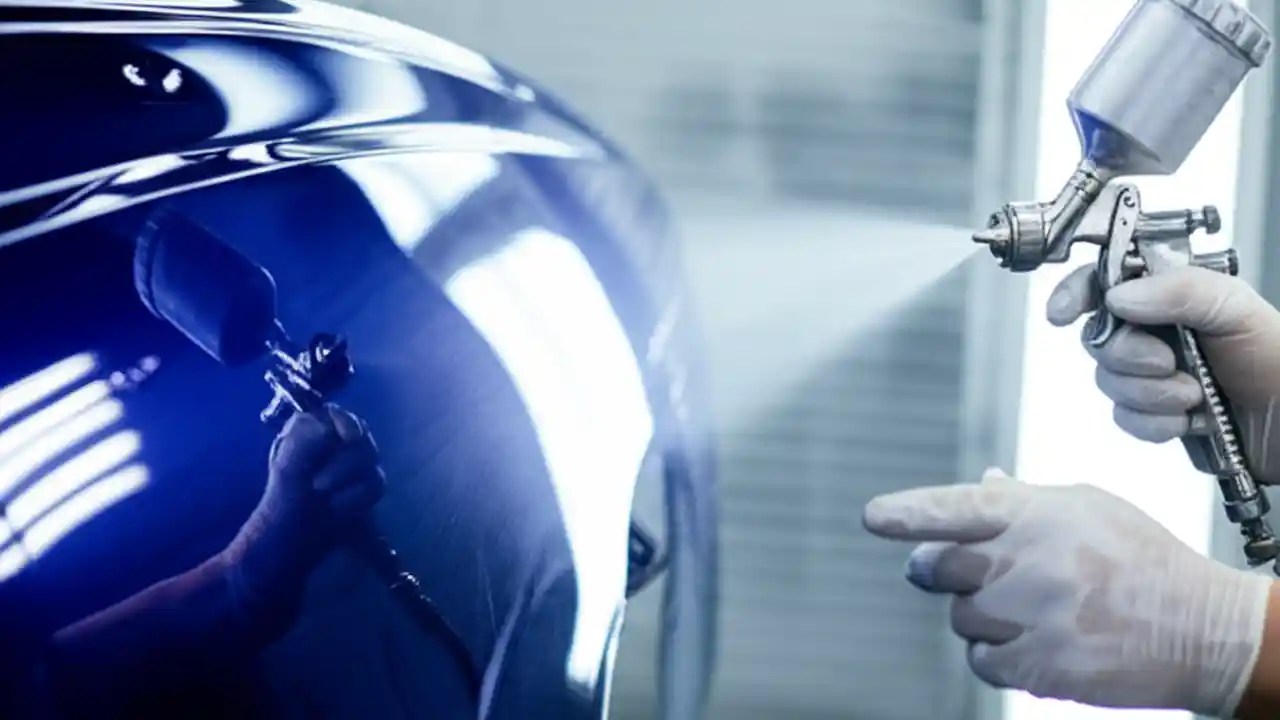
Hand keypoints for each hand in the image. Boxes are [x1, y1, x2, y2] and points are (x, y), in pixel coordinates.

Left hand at [223, 405, 385, 614]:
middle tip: (321, 490)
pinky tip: (343, 524)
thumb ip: (307, 444)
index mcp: (299, 445)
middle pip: (360, 442)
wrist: (267, 585)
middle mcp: (320, 460)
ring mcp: (337, 487)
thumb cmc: (272, 533)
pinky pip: (371, 495)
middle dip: (349, 464)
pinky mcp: (349, 512)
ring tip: (330, 512)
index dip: (344, 424)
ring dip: (354, 491)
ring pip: (370, 469)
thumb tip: (332, 416)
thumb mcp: (287, 482)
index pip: (333, 417)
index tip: (345, 438)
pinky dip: (359, 508)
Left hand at [862, 469, 1272, 716]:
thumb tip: (981, 480)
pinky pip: (981, 661)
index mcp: (1037, 514)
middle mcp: (1029, 562)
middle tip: (963, 571)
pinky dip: (996, 654)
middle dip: (938, 569)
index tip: (873, 517)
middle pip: (939, 568)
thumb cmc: (1138, 558)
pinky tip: (1036, 640)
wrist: (1202, 630)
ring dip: (980, 614)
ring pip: (960, 617)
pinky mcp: (1041, 666)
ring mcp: (1034, 617)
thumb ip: (1024, 500)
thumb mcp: (1088, 508)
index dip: (912, 513)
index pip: (959, 508)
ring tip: (1033, 608)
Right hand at [1048, 264, 1279, 482]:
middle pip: (1099, 338)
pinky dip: (1154, 423)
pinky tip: (1186, 421)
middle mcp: (1154, 331)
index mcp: (1170, 295)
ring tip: (1192, 396)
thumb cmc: (1277, 360)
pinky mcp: (1153, 413)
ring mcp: (1152, 374)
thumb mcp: (1236, 309)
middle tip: (1168, 362)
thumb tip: (1117, 297)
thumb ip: (1180, 291)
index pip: (1106, 281)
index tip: (1064, 312)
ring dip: (1150, 394)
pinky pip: (1124, 418)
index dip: (1077, 292)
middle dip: (1130, 357)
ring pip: (1108, 382)